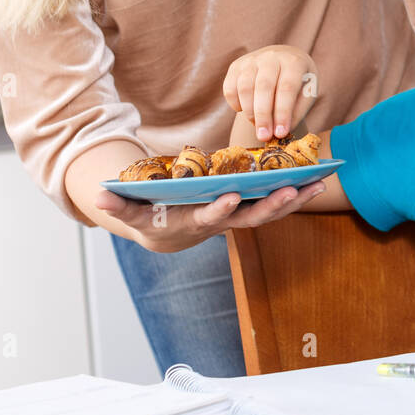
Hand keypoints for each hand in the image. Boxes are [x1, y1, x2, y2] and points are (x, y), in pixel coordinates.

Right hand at [95, 180, 326, 253]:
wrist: (170, 234)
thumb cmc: (152, 217)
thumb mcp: (134, 212)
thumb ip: (119, 205)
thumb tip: (98, 196)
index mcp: (195, 222)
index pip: (208, 219)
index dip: (219, 210)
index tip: (230, 198)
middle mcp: (222, 223)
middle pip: (250, 218)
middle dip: (271, 206)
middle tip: (290, 191)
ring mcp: (240, 218)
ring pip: (271, 212)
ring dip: (294, 200)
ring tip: (317, 183)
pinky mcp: (251, 208)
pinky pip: (277, 203)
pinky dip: (297, 194)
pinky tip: (317, 179)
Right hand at [222, 44, 318, 141]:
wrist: (283, 61)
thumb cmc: (298, 82)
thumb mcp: (306, 94)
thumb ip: (296, 112)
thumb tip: (279, 132)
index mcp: (294, 61)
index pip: (287, 88)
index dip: (283, 112)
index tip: (281, 133)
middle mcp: (271, 56)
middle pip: (264, 87)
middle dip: (263, 116)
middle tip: (264, 137)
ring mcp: (251, 59)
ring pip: (245, 88)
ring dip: (250, 112)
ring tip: (259, 126)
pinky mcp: (235, 66)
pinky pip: (230, 89)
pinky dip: (236, 105)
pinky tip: (247, 111)